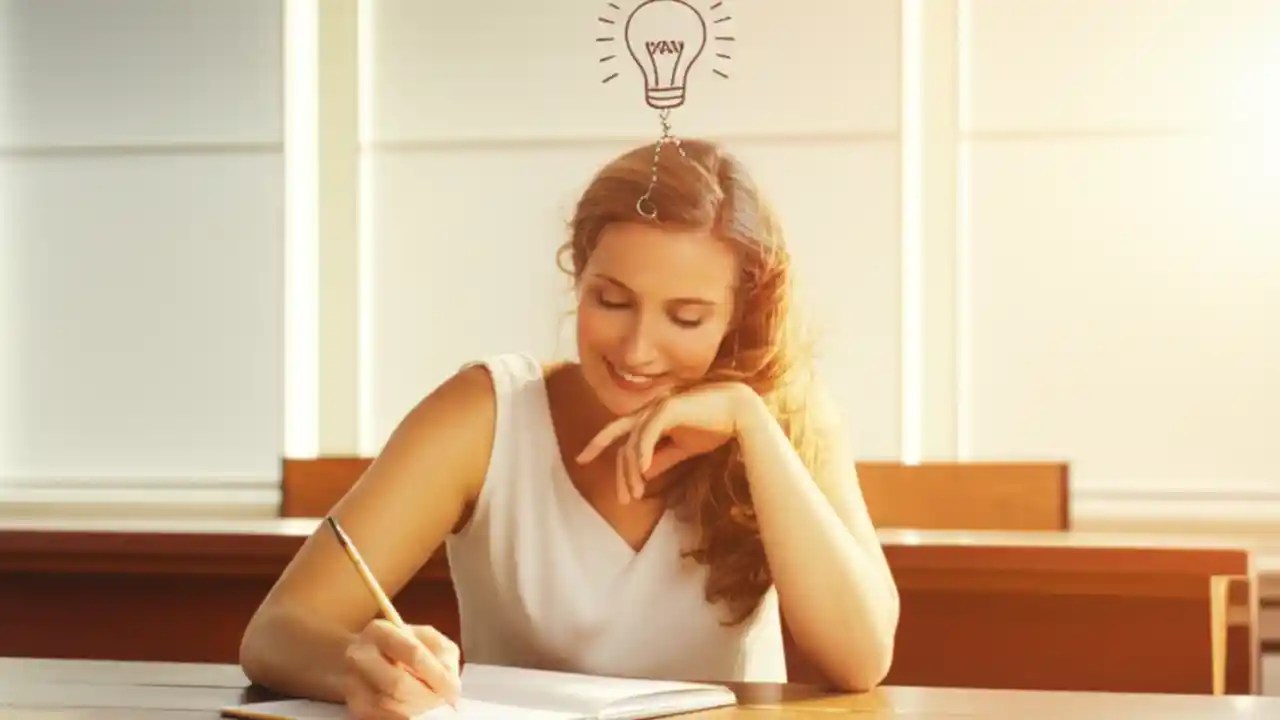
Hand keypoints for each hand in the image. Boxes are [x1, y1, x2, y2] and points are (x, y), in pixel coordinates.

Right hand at [342, 620, 460, 719]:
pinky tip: (414, 715)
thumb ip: (441, 654)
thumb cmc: (403, 646)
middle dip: (426, 698)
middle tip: (443, 704)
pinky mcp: (353, 706)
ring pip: (387, 706)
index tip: (454, 691)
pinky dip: (400, 718)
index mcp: (381, 631)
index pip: (413, 654)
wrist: (364, 657)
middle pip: (397, 685)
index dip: (437, 676)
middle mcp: (359, 655)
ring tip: (431, 709)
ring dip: (415, 712)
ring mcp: (351, 682)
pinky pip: (379, 718)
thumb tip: (450, 684)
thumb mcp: (427, 638)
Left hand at [575, 382, 758, 503]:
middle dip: (616, 468)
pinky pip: (648, 433)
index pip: (619, 431)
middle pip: (620, 437)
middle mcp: (650, 408)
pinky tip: (642, 471)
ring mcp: (658, 406)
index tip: (582, 459)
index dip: (599, 443)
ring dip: (633, 470)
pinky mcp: (669, 407)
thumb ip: (661, 458)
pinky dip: (643, 452)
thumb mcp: (682, 449)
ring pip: (634, 441)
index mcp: (652, 415)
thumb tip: (641, 473)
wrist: (740, 413)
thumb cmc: (714, 427)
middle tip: (621, 497)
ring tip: (637, 493)